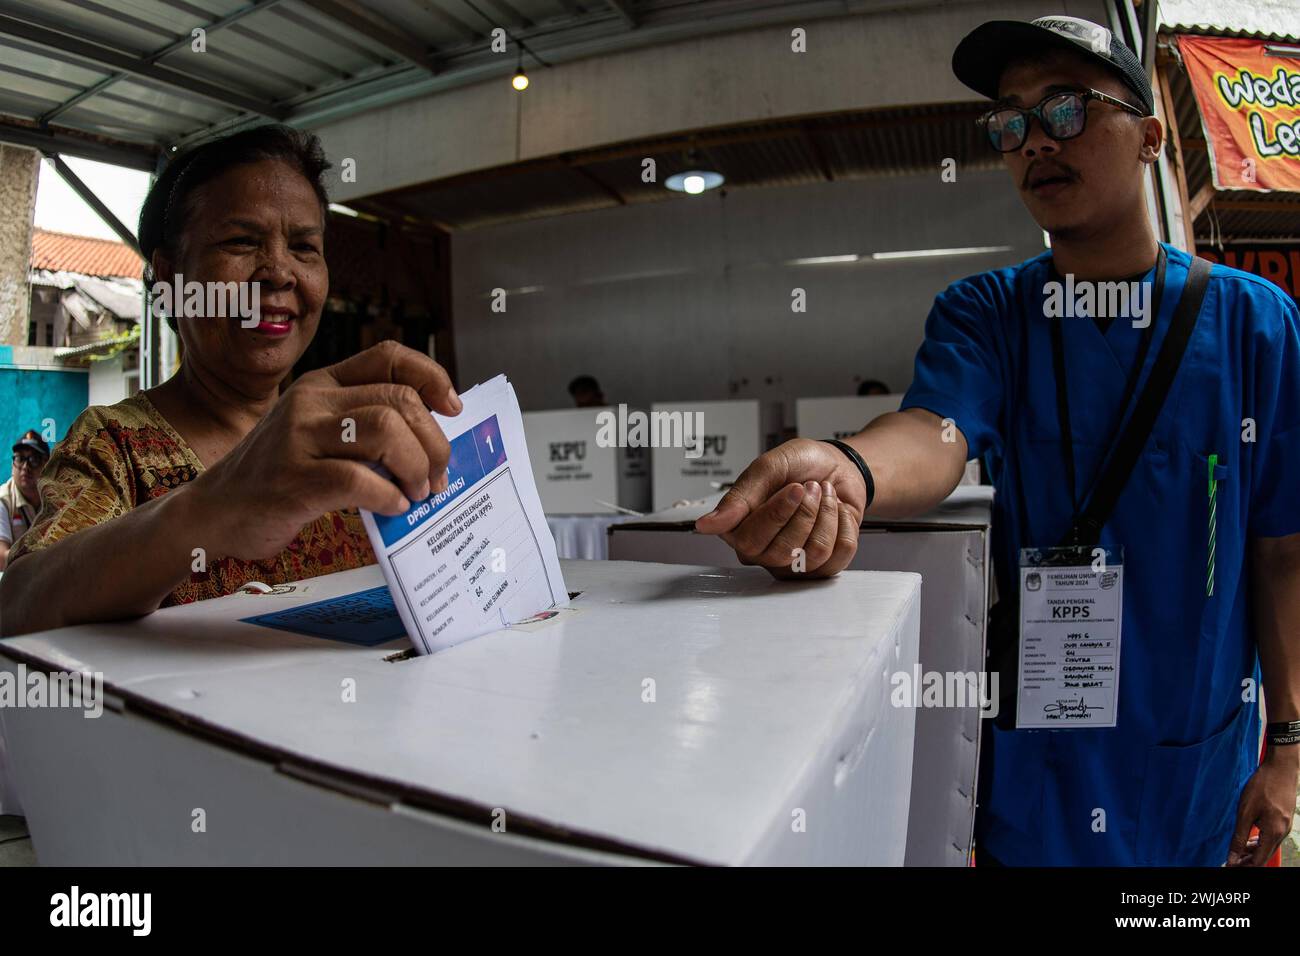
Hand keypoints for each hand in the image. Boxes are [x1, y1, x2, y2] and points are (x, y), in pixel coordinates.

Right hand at [192, 341, 460, 560]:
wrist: (214, 512)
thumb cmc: (278, 477)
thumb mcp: (316, 434)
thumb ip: (362, 427)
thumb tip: (432, 442)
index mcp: (321, 384)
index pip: (388, 356)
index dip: (431, 377)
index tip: (453, 408)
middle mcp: (310, 401)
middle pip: (399, 400)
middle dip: (433, 442)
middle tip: (436, 476)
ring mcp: (297, 437)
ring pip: (385, 431)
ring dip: (415, 467)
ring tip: (416, 492)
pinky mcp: (292, 479)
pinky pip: (358, 478)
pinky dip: (387, 496)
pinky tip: (392, 507)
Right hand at [694, 438, 866, 577]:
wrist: (838, 466)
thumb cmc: (800, 464)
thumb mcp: (769, 467)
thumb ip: (739, 496)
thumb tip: (706, 526)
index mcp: (739, 528)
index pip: (749, 539)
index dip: (778, 514)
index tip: (794, 486)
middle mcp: (761, 551)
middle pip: (782, 551)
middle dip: (805, 512)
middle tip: (809, 487)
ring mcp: (791, 563)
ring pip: (813, 553)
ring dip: (827, 514)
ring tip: (823, 496)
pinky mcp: (821, 567)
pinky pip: (838, 556)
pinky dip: (844, 525)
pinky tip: (836, 512)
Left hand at [1226, 746, 1298, 865]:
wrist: (1281, 768)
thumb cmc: (1263, 786)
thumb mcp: (1245, 812)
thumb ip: (1239, 836)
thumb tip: (1232, 856)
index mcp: (1274, 833)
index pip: (1259, 860)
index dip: (1244, 866)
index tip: (1229, 866)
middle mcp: (1283, 832)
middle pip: (1265, 855)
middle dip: (1248, 861)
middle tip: (1231, 861)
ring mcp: (1285, 826)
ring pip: (1268, 846)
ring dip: (1253, 851)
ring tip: (1237, 852)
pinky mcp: (1284, 819)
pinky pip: (1271, 836)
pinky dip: (1259, 840)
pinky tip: (1249, 838)